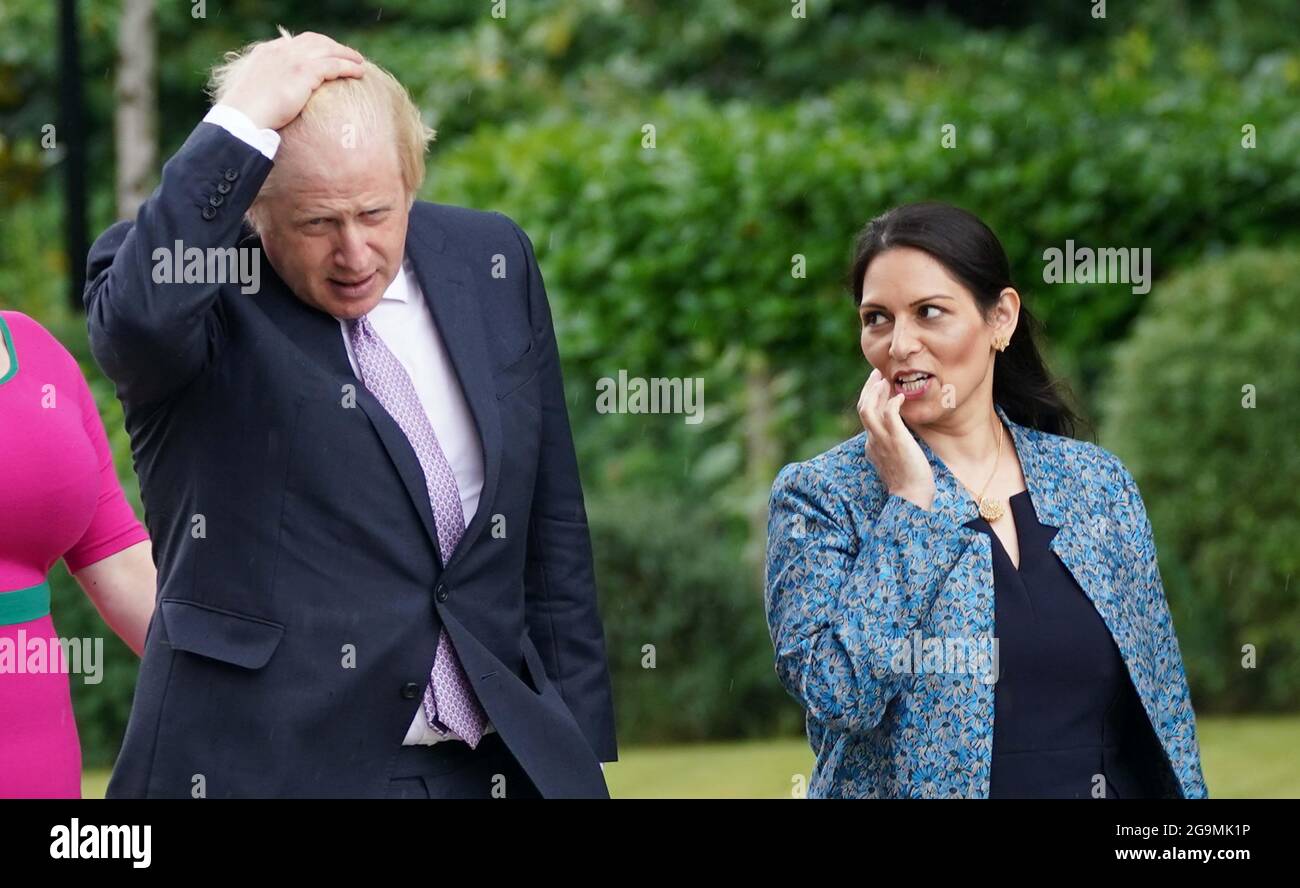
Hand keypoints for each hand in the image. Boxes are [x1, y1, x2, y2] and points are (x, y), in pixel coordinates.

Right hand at [219, 31, 364, 130]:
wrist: (243, 117)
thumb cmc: (246, 113)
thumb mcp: (253, 92)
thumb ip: (266, 86)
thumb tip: (274, 98)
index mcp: (266, 52)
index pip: (296, 42)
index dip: (315, 46)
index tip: (327, 54)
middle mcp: (281, 51)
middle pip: (315, 41)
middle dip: (334, 46)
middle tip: (348, 55)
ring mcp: (293, 60)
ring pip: (328, 50)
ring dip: (346, 55)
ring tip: (359, 62)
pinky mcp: (304, 72)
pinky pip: (334, 65)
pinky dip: (349, 67)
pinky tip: (359, 72)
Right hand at [857, 368, 935, 509]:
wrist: (911, 497)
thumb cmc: (909, 482)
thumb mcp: (896, 460)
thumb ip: (894, 445)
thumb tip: (900, 434)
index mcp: (872, 445)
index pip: (865, 416)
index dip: (869, 398)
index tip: (878, 386)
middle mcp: (873, 440)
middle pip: (862, 408)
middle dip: (868, 388)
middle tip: (877, 374)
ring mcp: (883, 441)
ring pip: (869, 409)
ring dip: (875, 391)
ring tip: (884, 379)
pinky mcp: (896, 441)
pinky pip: (889, 416)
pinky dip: (893, 403)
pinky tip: (901, 396)